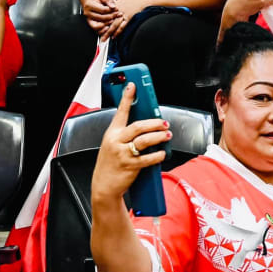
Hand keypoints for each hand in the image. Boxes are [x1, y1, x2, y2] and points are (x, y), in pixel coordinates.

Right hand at [83, 0, 118, 34]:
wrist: (93, 3)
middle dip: (111, 17)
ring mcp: (88, 20)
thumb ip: (108, 0)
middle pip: (101, 17)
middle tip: (118, 15)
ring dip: (108, 24)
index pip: (102, 10)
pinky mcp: (91, 25)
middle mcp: (87, 13)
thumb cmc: (99, 0)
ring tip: (114, 20)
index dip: (111, 10)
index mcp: (89, 5)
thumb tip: (113, 7)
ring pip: (98, 25)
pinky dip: (103, 30)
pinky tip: (109, 27)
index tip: (117, 9)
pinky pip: (97, 30)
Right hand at [91, 82, 170, 201]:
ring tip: (167, 135)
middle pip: (138, 126)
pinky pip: (148, 158)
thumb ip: (126, 135)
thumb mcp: (113, 145)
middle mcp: (116, 141)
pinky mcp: (130, 166)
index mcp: (112, 133)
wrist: (104, 185)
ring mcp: (122, 154)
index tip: (133, 86)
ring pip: (145, 140)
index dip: (126, 98)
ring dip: (159, 137)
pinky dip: (158, 155)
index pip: (120, 112)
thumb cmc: (111, 163)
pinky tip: (163, 153)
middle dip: (154, 123)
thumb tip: (147, 125)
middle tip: (164, 122)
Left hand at [102, 0, 144, 38]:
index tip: (97, 28)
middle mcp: (116, 10)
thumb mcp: (120, 1)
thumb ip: (114, 6)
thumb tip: (108, 12)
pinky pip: (122, 26)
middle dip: (102, 29)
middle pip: (107, 21)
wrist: (141, 1)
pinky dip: (118, 32)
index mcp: (113, 6)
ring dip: (108, 32)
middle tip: (98, 35)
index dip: (100, 22)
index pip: (104, 15)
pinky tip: (114, 36)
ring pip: (114, 25)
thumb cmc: (132, 1)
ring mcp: (122, 14)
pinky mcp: (128, 18)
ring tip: (104, 38)